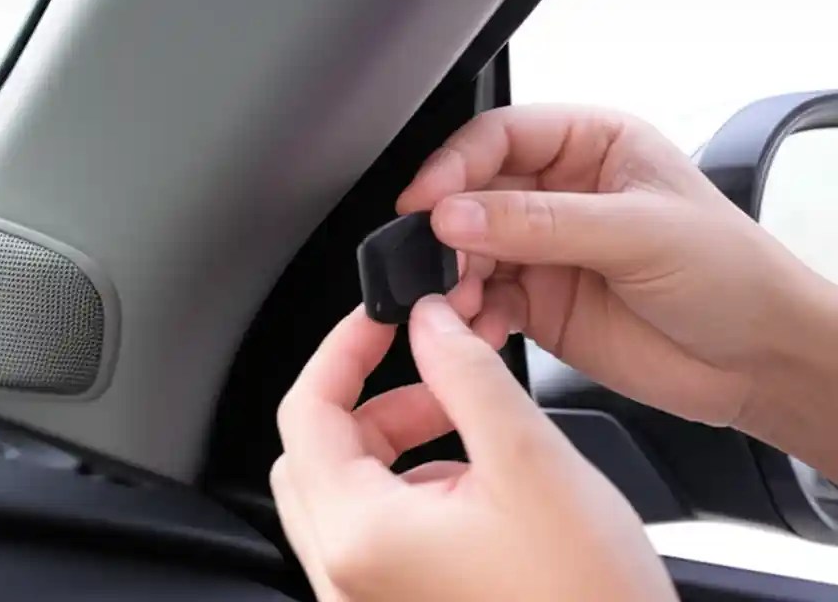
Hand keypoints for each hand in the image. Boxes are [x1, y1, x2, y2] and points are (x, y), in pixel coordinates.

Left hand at [272, 298, 674, 601]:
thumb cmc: (587, 599)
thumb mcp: (529, 459)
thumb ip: (465, 374)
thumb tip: (428, 321)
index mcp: (359, 536)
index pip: (306, 412)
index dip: (342, 350)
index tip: (381, 319)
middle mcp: (346, 577)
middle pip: (315, 452)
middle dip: (371, 400)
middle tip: (434, 379)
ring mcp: (365, 600)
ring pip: (344, 491)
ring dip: (393, 444)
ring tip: (466, 428)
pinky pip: (373, 533)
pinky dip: (407, 490)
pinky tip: (473, 487)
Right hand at [398, 104, 837, 471]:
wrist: (761, 362)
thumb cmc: (732, 275)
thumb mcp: (640, 233)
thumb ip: (543, 224)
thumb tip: (457, 214)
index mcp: (591, 144)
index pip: (501, 137)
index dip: (456, 164)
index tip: (427, 200)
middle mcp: (559, 192)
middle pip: (472, 193)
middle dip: (448, 226)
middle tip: (435, 256)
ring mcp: (544, 250)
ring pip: (469, 251)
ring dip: (454, 276)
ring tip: (457, 300)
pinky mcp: (537, 304)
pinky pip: (482, 302)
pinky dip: (471, 317)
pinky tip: (479, 327)